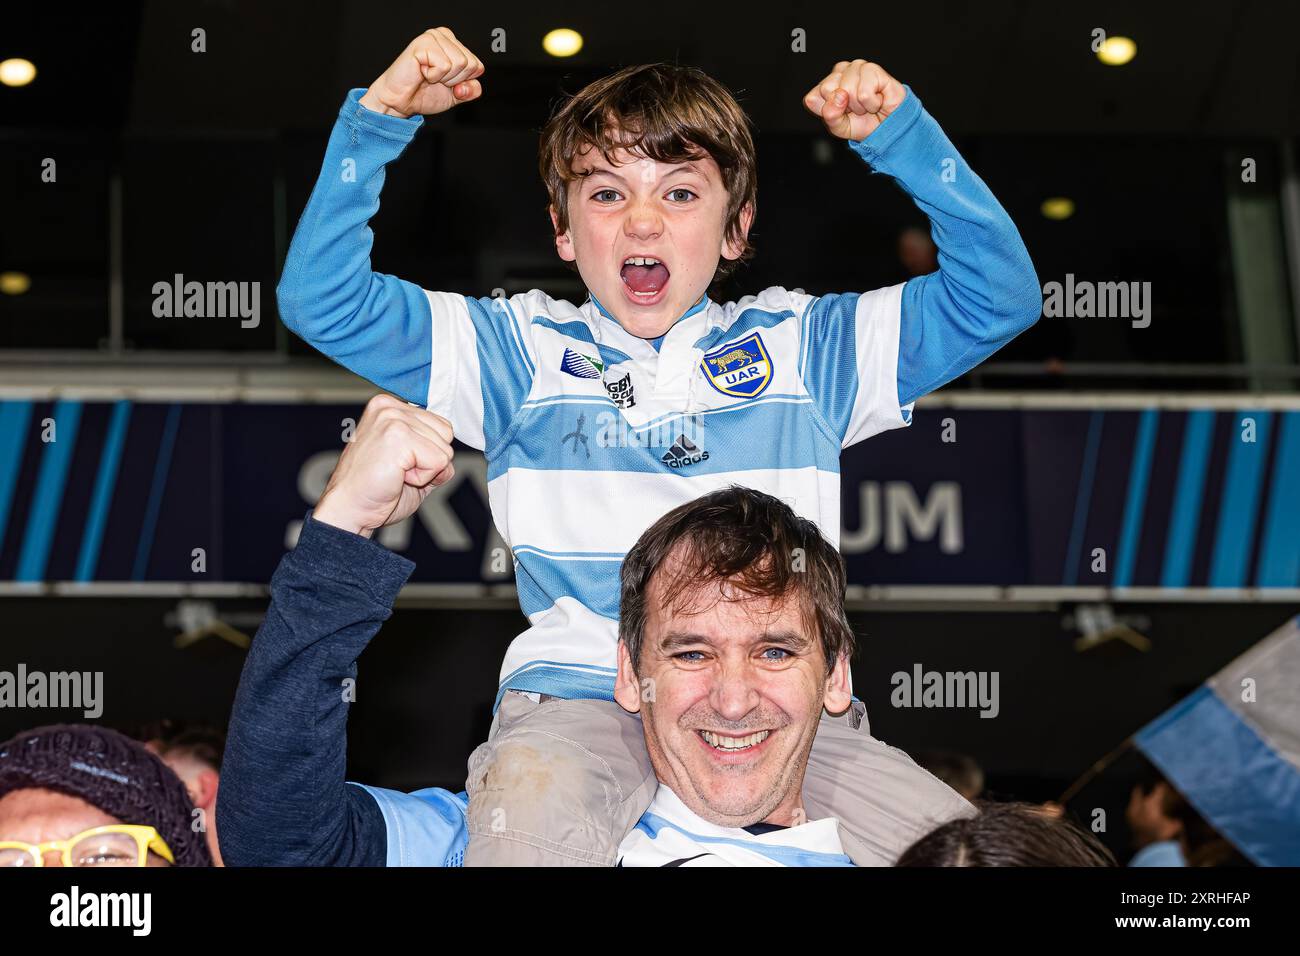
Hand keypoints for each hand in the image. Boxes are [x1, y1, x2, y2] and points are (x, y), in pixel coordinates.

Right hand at [312, 395, 455, 537]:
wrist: (349, 510)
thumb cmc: (374, 491)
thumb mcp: (410, 463)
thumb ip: (431, 449)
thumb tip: (450, 451)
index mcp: (389, 406)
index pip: (440, 424)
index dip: (429, 452)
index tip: (400, 464)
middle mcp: (389, 407)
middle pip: (446, 433)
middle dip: (430, 460)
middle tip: (397, 471)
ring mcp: (393, 419)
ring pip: (444, 448)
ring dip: (426, 470)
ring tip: (395, 473)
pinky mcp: (398, 436)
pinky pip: (439, 461)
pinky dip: (423, 478)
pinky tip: (397, 477)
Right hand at [359, 27, 483, 118]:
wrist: (399, 102)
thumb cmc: (424, 94)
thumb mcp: (457, 95)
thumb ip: (471, 90)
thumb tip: (471, 85)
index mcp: (453, 43)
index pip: (477, 66)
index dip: (463, 82)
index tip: (444, 82)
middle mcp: (443, 35)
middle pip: (470, 64)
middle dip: (454, 80)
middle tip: (433, 79)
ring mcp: (432, 37)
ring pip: (459, 63)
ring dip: (443, 78)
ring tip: (427, 75)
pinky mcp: (422, 44)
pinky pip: (444, 66)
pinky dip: (433, 76)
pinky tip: (420, 72)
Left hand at [802, 60, 905, 140]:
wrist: (887, 126)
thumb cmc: (862, 124)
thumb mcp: (839, 127)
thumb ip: (830, 115)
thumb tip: (838, 96)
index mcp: (827, 84)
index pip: (813, 97)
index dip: (828, 112)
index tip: (841, 114)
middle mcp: (839, 72)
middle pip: (827, 89)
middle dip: (843, 108)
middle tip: (855, 109)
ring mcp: (856, 67)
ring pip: (847, 90)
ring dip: (859, 106)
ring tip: (867, 105)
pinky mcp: (873, 69)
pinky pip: (864, 92)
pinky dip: (872, 103)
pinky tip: (877, 100)